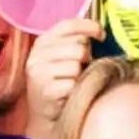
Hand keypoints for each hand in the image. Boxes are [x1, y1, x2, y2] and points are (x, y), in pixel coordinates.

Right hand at [24, 17, 102, 138]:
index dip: (89, 27)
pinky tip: (68, 93)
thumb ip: (73, 42)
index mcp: (42, 42)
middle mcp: (37, 55)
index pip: (68, 25)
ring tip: (71, 81)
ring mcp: (39, 73)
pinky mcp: (47, 90)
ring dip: (80, 75)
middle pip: (77, 46)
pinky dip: (76, 89)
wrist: (44, 112)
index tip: (101, 35)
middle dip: (85, 58)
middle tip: (80, 68)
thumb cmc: (57, 81)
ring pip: (76, 65)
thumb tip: (100, 30)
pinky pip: (73, 83)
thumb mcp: (59, 57)